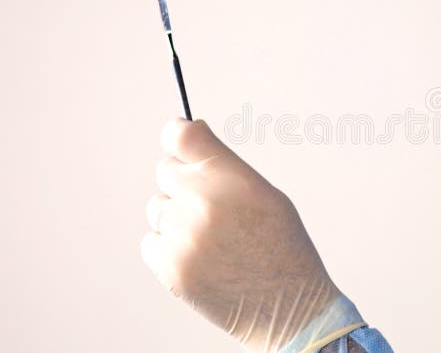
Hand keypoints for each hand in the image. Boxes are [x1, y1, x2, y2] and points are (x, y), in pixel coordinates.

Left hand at [141, 119, 364, 351]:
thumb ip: (225, 167)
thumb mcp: (266, 195)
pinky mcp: (170, 267)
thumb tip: (189, 135)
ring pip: (158, 207)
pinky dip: (169, 248)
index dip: (176, 132)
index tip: (176, 137)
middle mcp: (203, 202)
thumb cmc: (282, 249)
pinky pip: (152, 241)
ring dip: (176, 217)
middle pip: (166, 170)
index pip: (182, 136)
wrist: (288, 307)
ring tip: (211, 239)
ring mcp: (183, 236)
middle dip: (183, 182)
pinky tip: (201, 259)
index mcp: (232, 178)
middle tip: (209, 205)